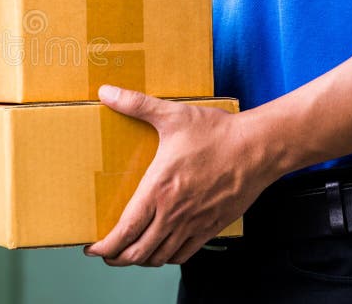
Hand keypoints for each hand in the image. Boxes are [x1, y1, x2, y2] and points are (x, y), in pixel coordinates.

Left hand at [83, 85, 278, 265]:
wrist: (259, 148)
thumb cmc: (216, 133)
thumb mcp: (171, 115)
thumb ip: (135, 104)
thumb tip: (106, 92)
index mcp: (158, 190)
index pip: (126, 230)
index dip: (106, 245)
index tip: (92, 248)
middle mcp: (174, 213)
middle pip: (139, 251)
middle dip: (118, 257)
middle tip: (106, 253)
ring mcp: (195, 223)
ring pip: (161, 256)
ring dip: (141, 260)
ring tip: (129, 254)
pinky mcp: (212, 226)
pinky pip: (186, 253)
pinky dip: (168, 257)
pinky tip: (162, 250)